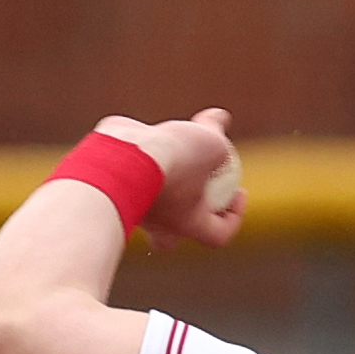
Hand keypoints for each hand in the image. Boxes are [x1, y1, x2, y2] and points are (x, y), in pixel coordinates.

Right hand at [94, 108, 245, 249]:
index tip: (238, 191)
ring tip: (174, 149)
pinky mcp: (117, 183)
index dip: (235, 216)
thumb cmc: (174, 162)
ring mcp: (136, 206)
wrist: (123, 158)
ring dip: (166, 181)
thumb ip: (218, 134)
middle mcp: (160, 223)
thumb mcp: (211, 145)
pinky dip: (145, 159)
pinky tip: (151, 136)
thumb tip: (221, 119)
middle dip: (188, 217)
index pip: (219, 234)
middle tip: (198, 191)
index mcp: (189, 225)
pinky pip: (134, 175)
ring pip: (152, 204)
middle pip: (175, 234)